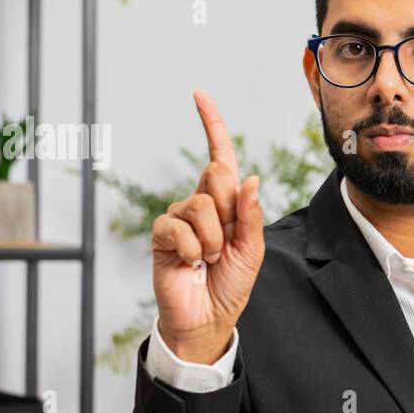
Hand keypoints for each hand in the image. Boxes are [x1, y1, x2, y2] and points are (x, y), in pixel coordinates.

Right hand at [151, 90, 263, 363]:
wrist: (208, 317)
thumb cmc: (231, 284)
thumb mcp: (252, 249)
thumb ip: (250, 214)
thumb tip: (251, 178)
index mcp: (227, 203)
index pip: (219, 155)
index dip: (212, 125)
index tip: (199, 95)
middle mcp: (201, 203)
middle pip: (215, 173)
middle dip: (229, 210)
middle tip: (226, 242)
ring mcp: (179, 217)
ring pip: (201, 204)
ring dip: (214, 239)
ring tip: (211, 260)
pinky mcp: (161, 235)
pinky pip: (179, 227)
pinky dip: (194, 248)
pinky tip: (193, 263)